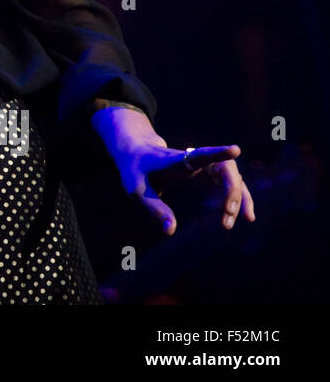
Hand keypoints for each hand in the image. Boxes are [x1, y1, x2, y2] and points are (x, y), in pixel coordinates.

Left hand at [92, 107, 256, 234]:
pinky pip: (231, 184)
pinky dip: (240, 198)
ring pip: (232, 176)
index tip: (236, 150)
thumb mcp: (135, 189)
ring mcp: (204, 165)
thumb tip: (170, 231)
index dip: (217, 153)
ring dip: (239, 197)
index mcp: (175, 160)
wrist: (138, 154)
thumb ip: (152, 208)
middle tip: (226, 216)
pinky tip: (246, 216)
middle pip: (224, 169)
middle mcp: (194, 159)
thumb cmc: (136, 170)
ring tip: (238, 220)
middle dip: (232, 191)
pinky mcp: (208, 173)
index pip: (199, 154)